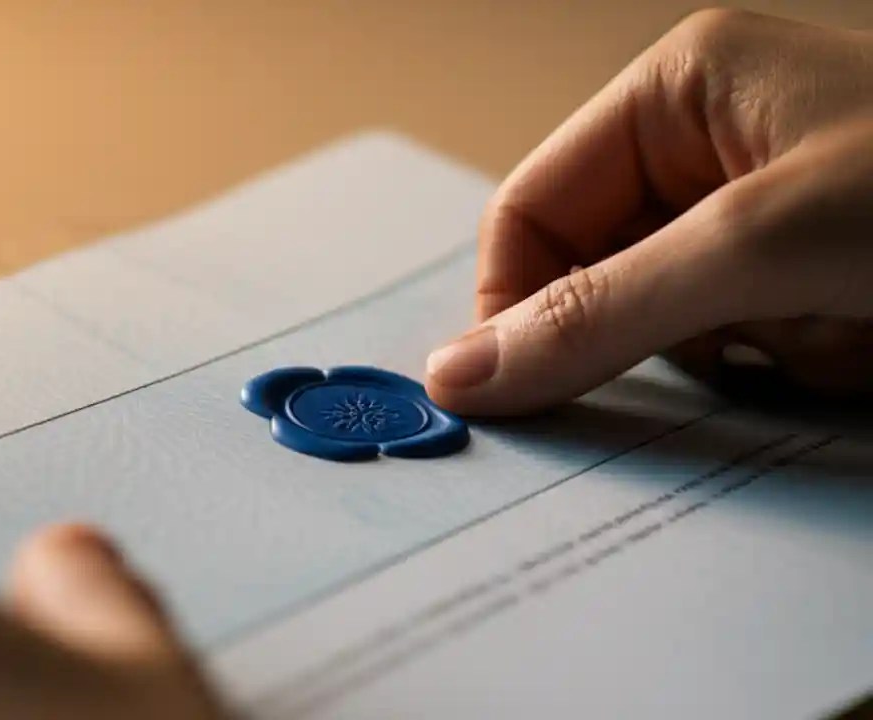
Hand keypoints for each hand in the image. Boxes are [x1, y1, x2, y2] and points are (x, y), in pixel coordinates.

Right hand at [426, 9, 872, 414]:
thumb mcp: (759, 244)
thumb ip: (600, 313)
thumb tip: (460, 373)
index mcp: (677, 91)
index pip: (531, 210)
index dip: (514, 305)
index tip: (518, 396)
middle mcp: (712, 145)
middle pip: (602, 277)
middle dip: (670, 330)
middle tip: (744, 336)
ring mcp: (766, 210)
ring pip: (682, 325)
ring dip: (756, 347)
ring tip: (847, 316)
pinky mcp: (816, 269)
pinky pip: (755, 346)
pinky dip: (805, 361)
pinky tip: (871, 332)